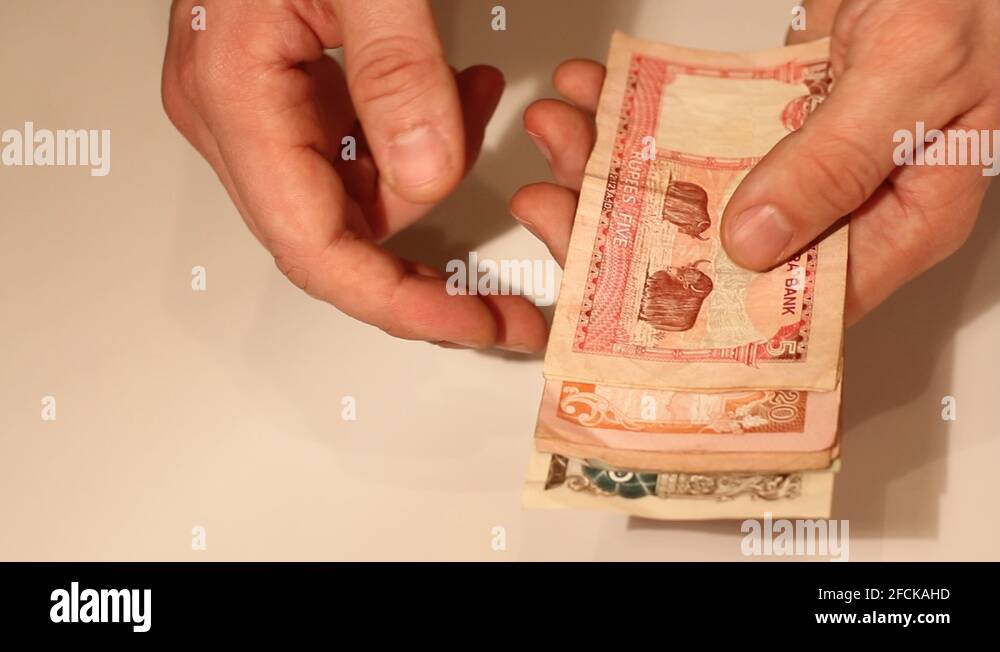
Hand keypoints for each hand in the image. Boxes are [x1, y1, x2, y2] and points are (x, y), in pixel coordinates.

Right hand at [162, 0, 546, 351]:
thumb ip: (396, 72)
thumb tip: (427, 179)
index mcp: (236, 95)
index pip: (317, 248)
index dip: (401, 304)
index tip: (475, 328)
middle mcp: (234, 116)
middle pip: (339, 232)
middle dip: (430, 242)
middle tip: (500, 237)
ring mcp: (256, 106)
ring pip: (357, 193)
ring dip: (432, 165)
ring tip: (473, 92)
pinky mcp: (288, 90)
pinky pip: (359, 148)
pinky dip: (418, 131)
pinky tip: (451, 85)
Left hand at [512, 0, 999, 323]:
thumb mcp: (913, 75)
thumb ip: (837, 160)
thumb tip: (754, 241)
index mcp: (900, 220)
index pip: (796, 304)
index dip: (708, 315)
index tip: (623, 304)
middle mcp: (848, 198)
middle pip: (723, 248)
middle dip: (629, 230)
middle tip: (560, 206)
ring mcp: (807, 153)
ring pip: (697, 184)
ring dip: (621, 161)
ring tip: (563, 133)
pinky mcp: (779, 106)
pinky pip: (700, 126)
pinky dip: (646, 110)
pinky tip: (600, 94)